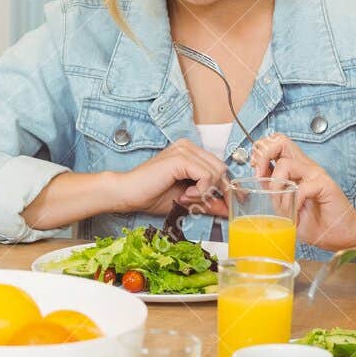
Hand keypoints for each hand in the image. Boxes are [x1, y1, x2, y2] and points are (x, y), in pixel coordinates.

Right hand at [114, 140, 229, 217]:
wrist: (128, 194)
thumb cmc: (151, 195)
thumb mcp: (187, 200)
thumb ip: (207, 202)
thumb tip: (227, 209)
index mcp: (190, 152)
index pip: (219, 167)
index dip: (224, 188)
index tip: (224, 206)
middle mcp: (188, 146)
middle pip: (221, 168)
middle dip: (214, 191)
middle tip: (194, 202)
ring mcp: (184, 150)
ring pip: (216, 172)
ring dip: (205, 191)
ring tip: (185, 198)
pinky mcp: (180, 158)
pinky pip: (206, 175)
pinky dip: (201, 190)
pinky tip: (185, 195)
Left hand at [250, 133, 355, 249]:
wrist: (339, 236)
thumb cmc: (315, 223)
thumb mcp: (285, 207)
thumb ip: (274, 192)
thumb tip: (258, 179)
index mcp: (296, 169)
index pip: (276, 145)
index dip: (262, 152)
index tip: (255, 170)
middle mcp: (305, 167)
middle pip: (281, 141)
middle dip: (264, 156)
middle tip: (260, 176)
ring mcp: (316, 174)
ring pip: (285, 164)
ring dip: (276, 188)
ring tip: (281, 207)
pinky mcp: (325, 185)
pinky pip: (301, 187)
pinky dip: (293, 202)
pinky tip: (295, 213)